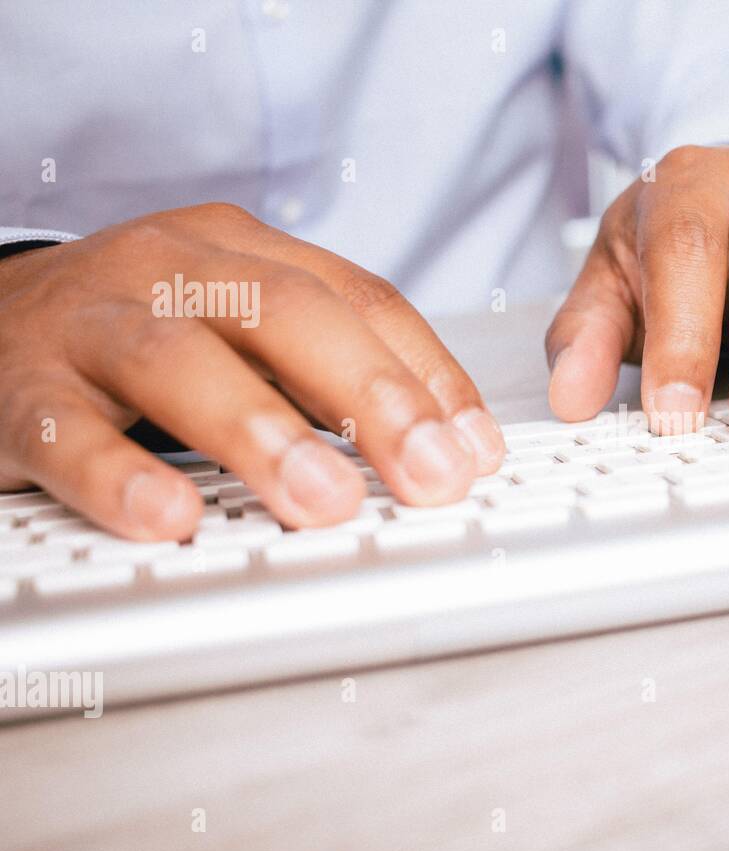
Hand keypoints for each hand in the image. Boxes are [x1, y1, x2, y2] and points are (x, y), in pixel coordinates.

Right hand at [0, 203, 503, 540]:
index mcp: (242, 249)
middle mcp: (172, 266)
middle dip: (373, 396)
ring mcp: (91, 321)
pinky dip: (118, 476)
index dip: (429, 375)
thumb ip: (330, 374)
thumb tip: (445, 448)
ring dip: (262, 434)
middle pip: (286, 314)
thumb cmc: (138, 332)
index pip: (360, 299)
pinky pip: (65, 431)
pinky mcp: (18, 386)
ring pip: (180, 360)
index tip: (477, 449)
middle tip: (431, 475)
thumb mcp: (240, 324)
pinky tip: (168, 518)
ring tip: (326, 502)